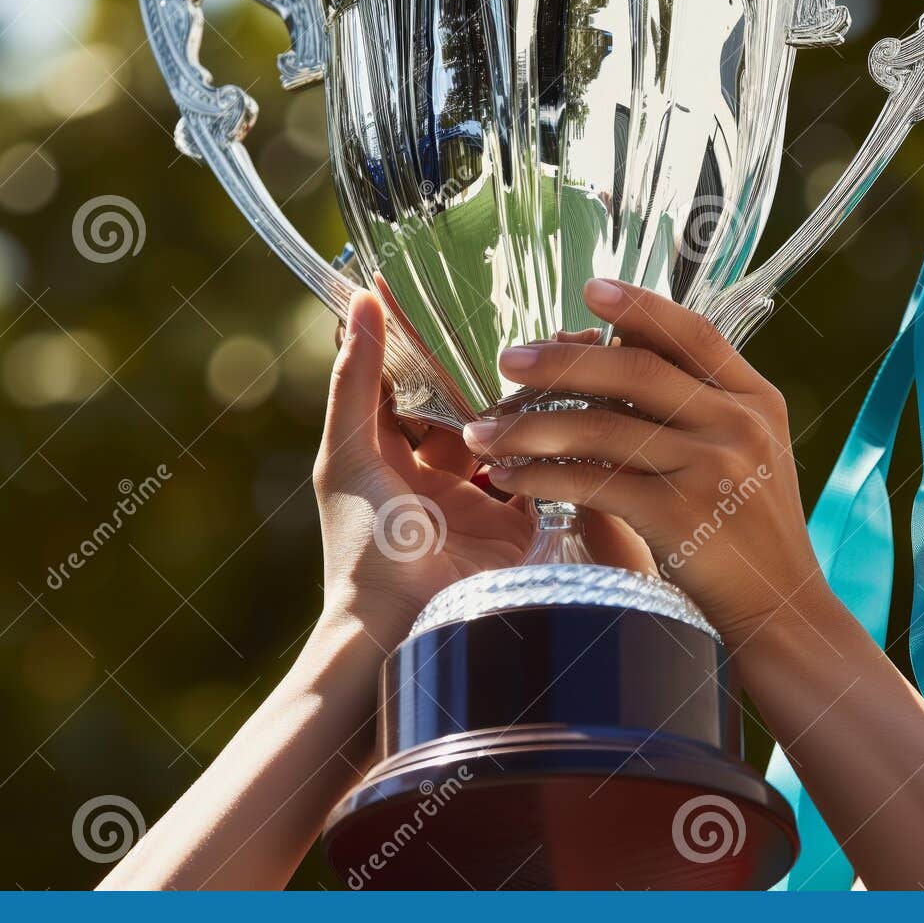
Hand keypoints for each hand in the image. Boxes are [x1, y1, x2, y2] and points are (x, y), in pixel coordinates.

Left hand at [315, 291, 531, 647]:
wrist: (402, 627)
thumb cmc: (363, 543)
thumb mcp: (351, 452)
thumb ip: (356, 380)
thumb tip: (360, 300)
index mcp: (385, 458)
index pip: (407, 387)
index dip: (422, 346)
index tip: (448, 295)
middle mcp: (432, 478)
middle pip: (464, 412)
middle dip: (486, 377)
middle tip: (521, 325)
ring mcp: (476, 504)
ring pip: (506, 440)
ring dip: (525, 410)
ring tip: (553, 364)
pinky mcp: (516, 530)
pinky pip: (540, 480)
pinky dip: (552, 453)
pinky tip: (573, 413)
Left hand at [461, 278, 823, 641]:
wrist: (786, 612)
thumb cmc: (750, 535)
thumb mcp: (746, 456)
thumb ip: (698, 409)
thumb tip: (618, 358)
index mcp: (756, 400)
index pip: (694, 334)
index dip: (639, 307)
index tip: (589, 289)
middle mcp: (738, 424)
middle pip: (637, 370)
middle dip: (564, 361)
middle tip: (509, 359)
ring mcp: (712, 468)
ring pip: (603, 427)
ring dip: (532, 426)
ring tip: (482, 429)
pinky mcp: (682, 515)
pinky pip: (593, 482)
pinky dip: (541, 476)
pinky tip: (508, 476)